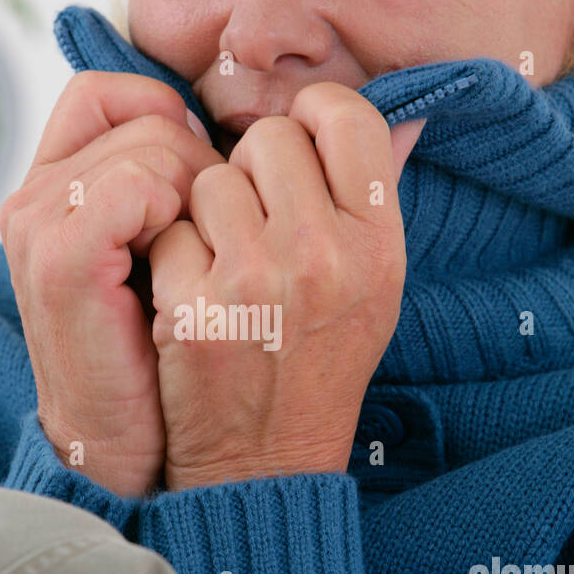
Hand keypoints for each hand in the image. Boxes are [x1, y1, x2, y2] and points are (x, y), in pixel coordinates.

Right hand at [0, 71, 224, 495]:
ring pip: (153, 144)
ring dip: (204, 199)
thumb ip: (174, 185)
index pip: (108, 92)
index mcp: (55, 188)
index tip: (207, 183)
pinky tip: (189, 273)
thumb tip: (254, 126)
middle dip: (203, 168)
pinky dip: (180, 218)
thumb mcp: (165, 256)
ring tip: (202, 269)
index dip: (171, 119)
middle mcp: (35, 196)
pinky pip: (141, 185)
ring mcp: (40, 223)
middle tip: (217, 244)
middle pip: (146, 115)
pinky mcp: (60, 258)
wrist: (128, 449)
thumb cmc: (163, 356)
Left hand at [147, 83, 424, 489]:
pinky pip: (170, 231)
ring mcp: (257, 282)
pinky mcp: (197, 308)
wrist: (267, 460)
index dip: (313, 117)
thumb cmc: (320, 364)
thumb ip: (376, 199)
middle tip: (256, 222)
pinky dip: (172, 260)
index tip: (297, 143)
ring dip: (208, 215)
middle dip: (253, 170)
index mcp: (378, 244)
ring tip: (227, 267)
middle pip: (269, 139)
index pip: (349, 118)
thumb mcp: (377, 285)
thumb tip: (404, 113)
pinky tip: (194, 298)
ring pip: (210, 180)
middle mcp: (325, 257)